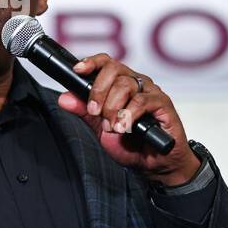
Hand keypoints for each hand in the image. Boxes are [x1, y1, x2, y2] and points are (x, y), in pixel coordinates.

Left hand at [56, 54, 200, 186]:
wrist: (153, 164)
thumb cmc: (131, 145)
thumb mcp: (100, 129)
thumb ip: (84, 112)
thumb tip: (64, 98)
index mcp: (120, 84)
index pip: (106, 63)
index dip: (91, 63)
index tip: (78, 71)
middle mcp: (136, 83)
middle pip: (114, 70)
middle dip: (98, 91)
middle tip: (95, 112)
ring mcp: (150, 91)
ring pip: (126, 85)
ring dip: (113, 107)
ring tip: (112, 127)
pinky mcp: (163, 103)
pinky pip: (142, 101)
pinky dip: (128, 115)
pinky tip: (124, 128)